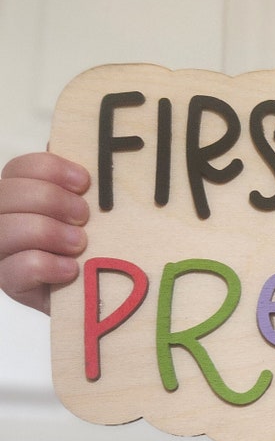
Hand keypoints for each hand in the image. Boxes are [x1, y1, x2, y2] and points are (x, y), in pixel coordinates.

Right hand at [0, 152, 91, 313]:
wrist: (100, 293)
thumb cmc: (95, 247)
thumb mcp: (94, 212)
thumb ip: (80, 186)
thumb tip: (80, 147)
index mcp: (19, 195)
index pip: (19, 168)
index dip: (50, 169)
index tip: (85, 183)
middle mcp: (2, 219)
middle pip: (7, 194)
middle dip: (50, 200)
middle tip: (84, 217)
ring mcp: (1, 252)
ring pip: (6, 229)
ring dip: (49, 232)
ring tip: (80, 244)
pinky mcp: (10, 284)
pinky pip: (16, 269)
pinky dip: (47, 266)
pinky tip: (71, 270)